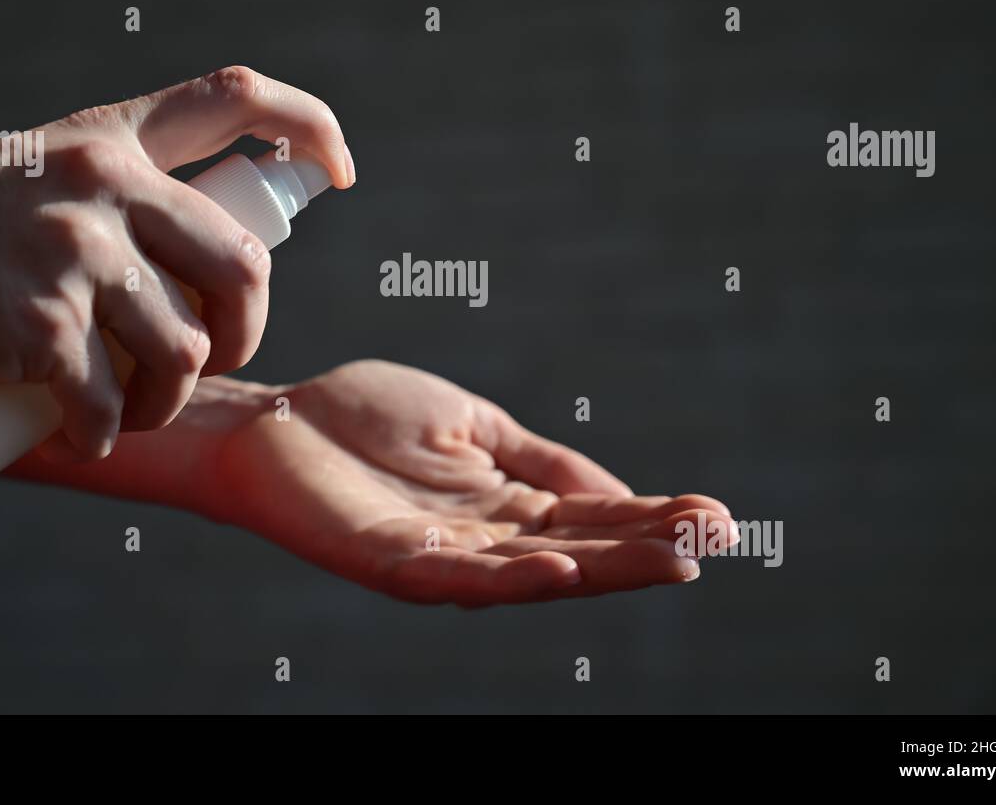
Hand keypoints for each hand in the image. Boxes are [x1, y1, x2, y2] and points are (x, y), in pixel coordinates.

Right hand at [0, 66, 354, 459]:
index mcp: (111, 139)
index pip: (235, 99)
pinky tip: (82, 434)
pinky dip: (104, 432)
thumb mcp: (41, 176)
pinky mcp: (40, 321)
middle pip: (245, 264)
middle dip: (248, 329)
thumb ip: (116, 197)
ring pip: (188, 347)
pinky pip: (110, 399)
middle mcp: (105, 182)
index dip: (309, 128)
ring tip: (129, 407)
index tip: (336, 170)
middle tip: (213, 359)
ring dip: (170, 397)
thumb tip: (203, 268)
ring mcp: (75, 250)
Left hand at [173, 360, 736, 605]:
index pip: (594, 517)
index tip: (719, 515)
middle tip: (713, 542)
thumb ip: (541, 460)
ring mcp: (437, 554)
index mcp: (506, 504)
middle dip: (646, 549)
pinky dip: (506, 578)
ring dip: (599, 571)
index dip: (654, 518)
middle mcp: (482, 539)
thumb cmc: (366, 418)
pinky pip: (453, 577)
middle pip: (578, 550)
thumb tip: (620, 496)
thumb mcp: (475, 423)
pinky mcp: (388, 560)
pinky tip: (555, 567)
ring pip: (531, 573)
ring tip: (665, 562)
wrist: (276, 420)